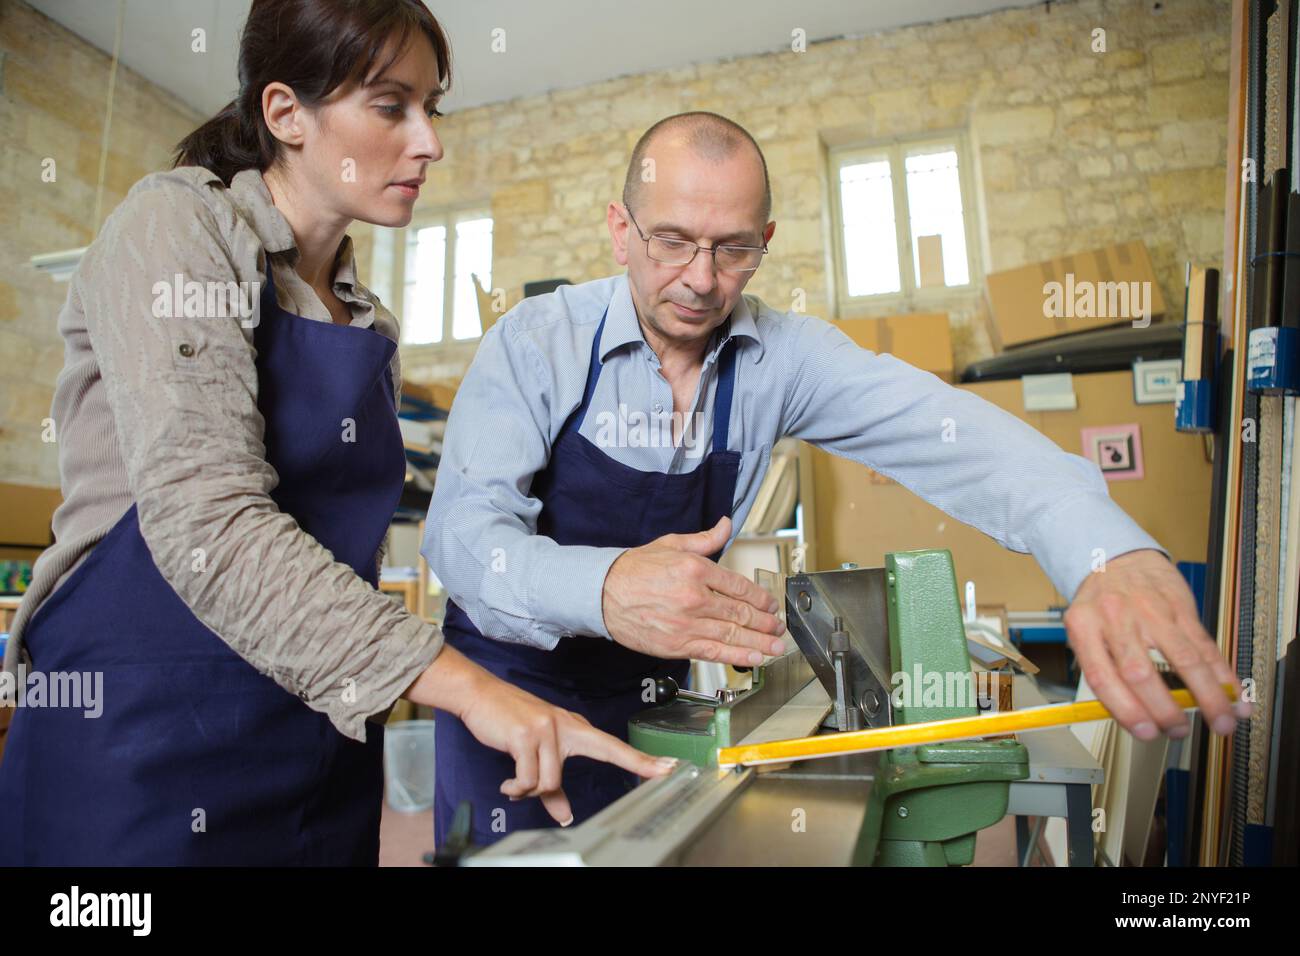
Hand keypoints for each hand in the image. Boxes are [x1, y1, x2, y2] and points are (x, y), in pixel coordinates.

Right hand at [404, 647, 675, 825]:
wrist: (481, 695)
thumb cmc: (511, 721)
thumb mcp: (536, 748)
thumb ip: (553, 781)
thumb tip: (562, 813)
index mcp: (575, 728)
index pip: (614, 747)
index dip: (642, 761)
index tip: (669, 769)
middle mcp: (567, 727)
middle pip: (572, 772)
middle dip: (559, 792)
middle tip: (551, 800)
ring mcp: (548, 730)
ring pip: (548, 782)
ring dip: (528, 790)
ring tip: (514, 784)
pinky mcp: (526, 736)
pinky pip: (527, 779)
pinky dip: (516, 787)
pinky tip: (507, 783)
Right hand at [601, 516, 786, 666]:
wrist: (601, 593)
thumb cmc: (634, 569)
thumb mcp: (671, 544)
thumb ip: (705, 539)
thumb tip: (726, 525)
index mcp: (696, 569)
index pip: (739, 586)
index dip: (760, 598)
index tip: (770, 605)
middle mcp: (695, 597)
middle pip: (740, 613)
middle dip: (765, 623)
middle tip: (778, 628)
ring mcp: (687, 624)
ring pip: (732, 635)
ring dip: (759, 642)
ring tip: (775, 647)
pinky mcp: (677, 644)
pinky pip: (713, 652)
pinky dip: (737, 656)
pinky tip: (753, 658)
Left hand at [1064, 549, 1251, 740]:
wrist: (1117, 558)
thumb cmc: (1100, 605)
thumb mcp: (1086, 632)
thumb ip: (1106, 672)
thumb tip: (1135, 719)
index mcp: (1083, 627)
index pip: (1101, 677)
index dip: (1126, 710)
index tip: (1146, 732)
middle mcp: (1115, 617)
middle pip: (1140, 672)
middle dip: (1164, 710)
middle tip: (1177, 730)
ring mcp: (1150, 610)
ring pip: (1183, 659)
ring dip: (1208, 697)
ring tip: (1220, 722)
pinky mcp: (1180, 606)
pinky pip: (1205, 645)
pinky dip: (1223, 675)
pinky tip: (1234, 695)